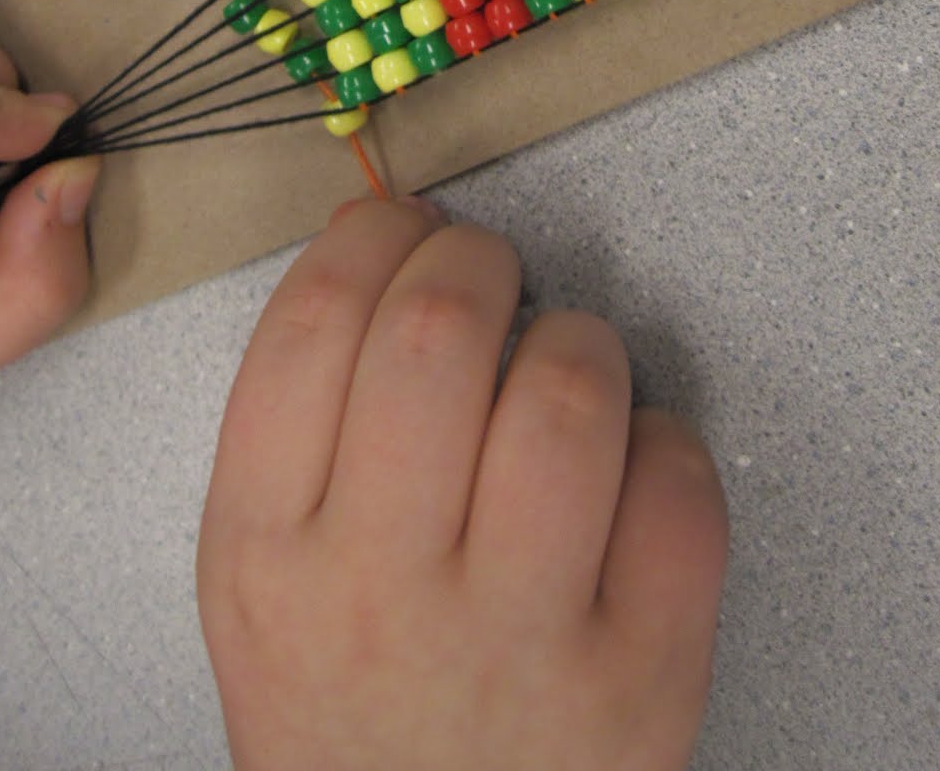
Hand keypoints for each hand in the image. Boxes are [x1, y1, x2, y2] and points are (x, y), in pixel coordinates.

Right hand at [198, 197, 727, 770]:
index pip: (309, 325)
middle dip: (477, 260)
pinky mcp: (638, 675)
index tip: (405, 230)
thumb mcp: (263, 576)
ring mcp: (516, 640)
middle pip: (437, 332)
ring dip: (576, 342)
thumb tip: (377, 234)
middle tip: (489, 276)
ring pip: (565, 392)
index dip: (373, 236)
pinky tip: (627, 472)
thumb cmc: (351, 709)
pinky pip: (676, 487)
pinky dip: (663, 445)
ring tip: (562, 371)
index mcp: (266, 554)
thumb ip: (296, 413)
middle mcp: (380, 591)